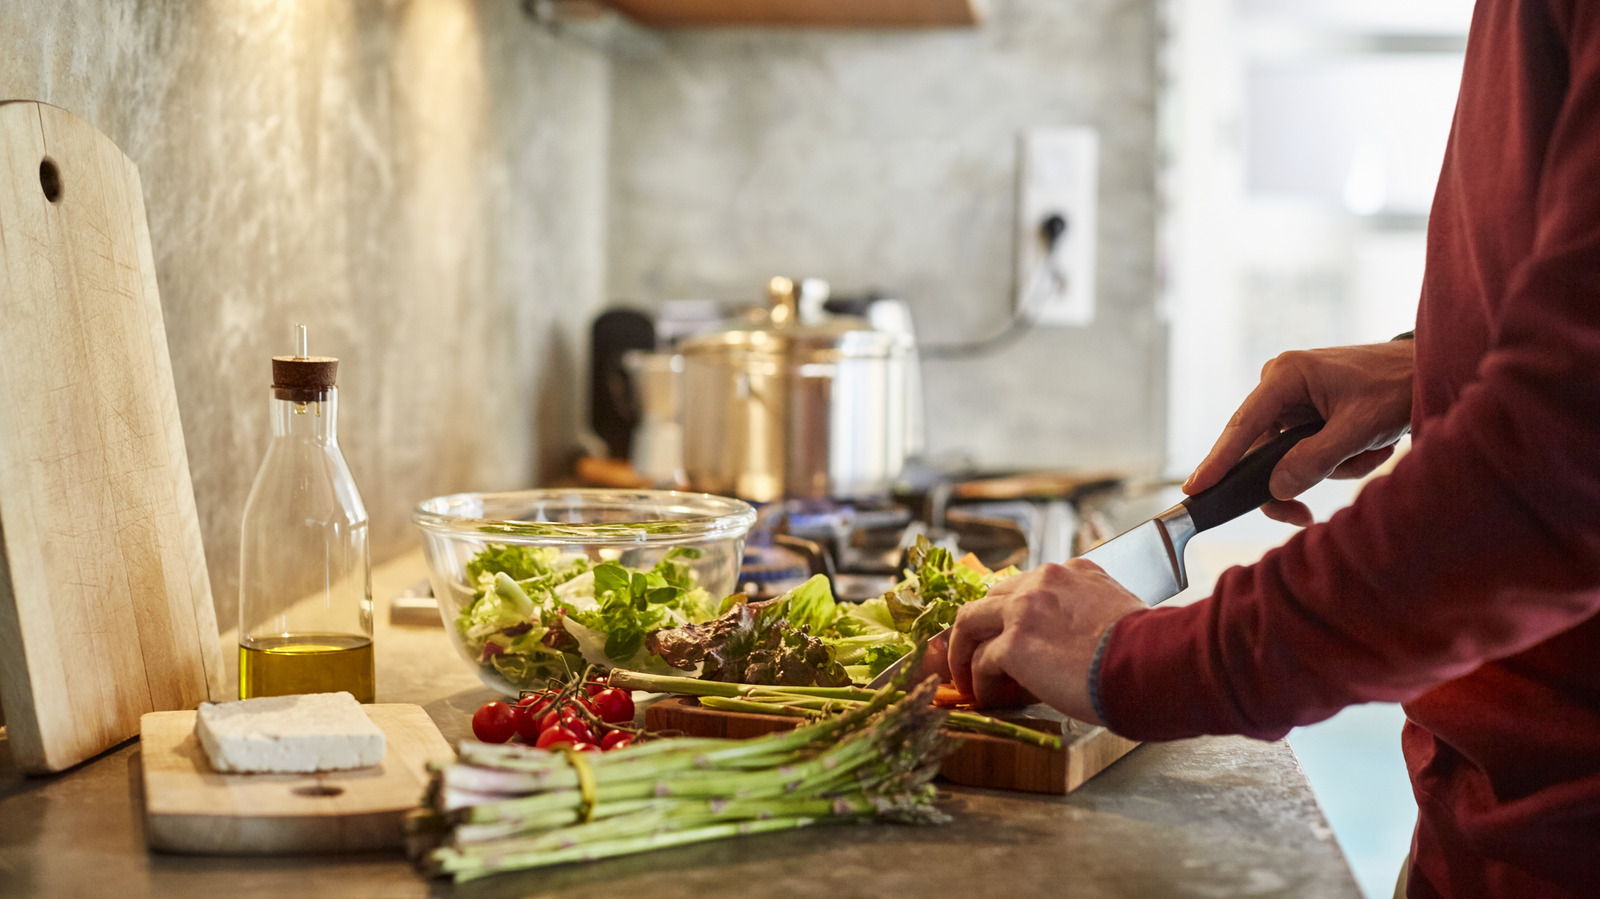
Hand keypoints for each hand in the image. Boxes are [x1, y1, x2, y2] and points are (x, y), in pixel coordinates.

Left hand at [946, 560, 1144, 722]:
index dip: (1015, 615)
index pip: (1029, 586)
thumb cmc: (1152, 650)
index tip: (1013, 637)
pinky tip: (989, 698)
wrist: (1155, 664)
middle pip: (992, 598)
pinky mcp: (1014, 644)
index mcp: (1075, 572)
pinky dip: (979, 682)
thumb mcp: (1122, 613)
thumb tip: (1085, 646)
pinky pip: (981, 661)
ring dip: (964, 653)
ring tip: (968, 680)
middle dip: (981, 628)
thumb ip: (1093, 615)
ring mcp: (1025, 610)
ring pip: (970, 622)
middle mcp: (1045, 581)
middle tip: (978, 657)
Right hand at [1183, 341, 1413, 525]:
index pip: (1243, 426)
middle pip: (1262, 451)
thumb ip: (1315, 460)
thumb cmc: (1396, 387)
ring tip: (1371, 450)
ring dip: (1331, 466)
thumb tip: (1276, 489)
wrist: (1428, 369)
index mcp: (1285, 375)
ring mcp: (1293, 399)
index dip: (1218, 462)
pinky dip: (1338, 459)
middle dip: (1296, 478)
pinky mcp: (1307, 412)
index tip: (1194, 489)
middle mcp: (1280, 384)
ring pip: (1288, 458)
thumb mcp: (1359, 428)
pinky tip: (1368, 446)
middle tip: (1303, 516)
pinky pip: (1305, 452)